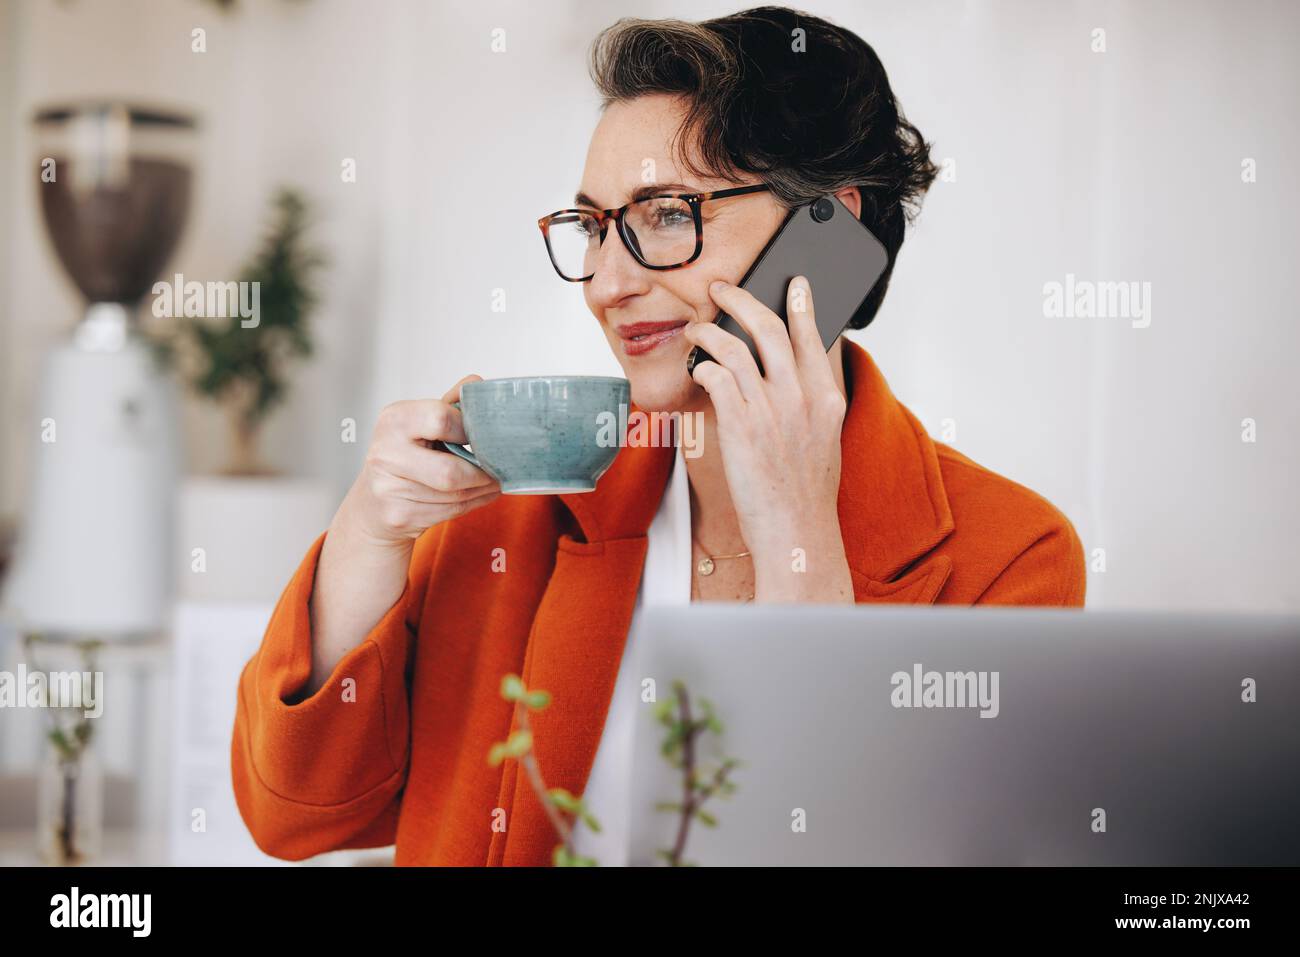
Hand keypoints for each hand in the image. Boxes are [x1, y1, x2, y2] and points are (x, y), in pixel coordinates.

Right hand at [341, 374, 501, 547]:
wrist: (372, 504)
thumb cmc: (404, 457)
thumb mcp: (420, 424)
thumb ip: (448, 404)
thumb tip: (477, 383)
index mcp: (394, 419)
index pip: (441, 418)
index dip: (469, 429)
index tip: (482, 435)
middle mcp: (386, 452)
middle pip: (450, 471)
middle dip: (482, 472)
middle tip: (499, 467)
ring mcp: (389, 488)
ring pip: (455, 495)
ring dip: (483, 489)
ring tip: (495, 481)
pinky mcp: (398, 516)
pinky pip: (450, 511)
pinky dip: (473, 503)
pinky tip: (480, 494)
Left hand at [683, 277, 853, 601]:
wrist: (796, 530)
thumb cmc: (806, 491)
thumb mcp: (824, 438)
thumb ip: (812, 402)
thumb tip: (791, 374)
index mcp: (827, 398)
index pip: (812, 337)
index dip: (802, 306)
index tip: (794, 283)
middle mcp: (801, 396)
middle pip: (769, 329)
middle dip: (741, 300)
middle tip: (721, 290)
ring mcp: (771, 409)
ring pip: (734, 347)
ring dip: (709, 332)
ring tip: (697, 329)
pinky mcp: (740, 425)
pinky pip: (715, 377)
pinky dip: (703, 367)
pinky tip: (697, 371)